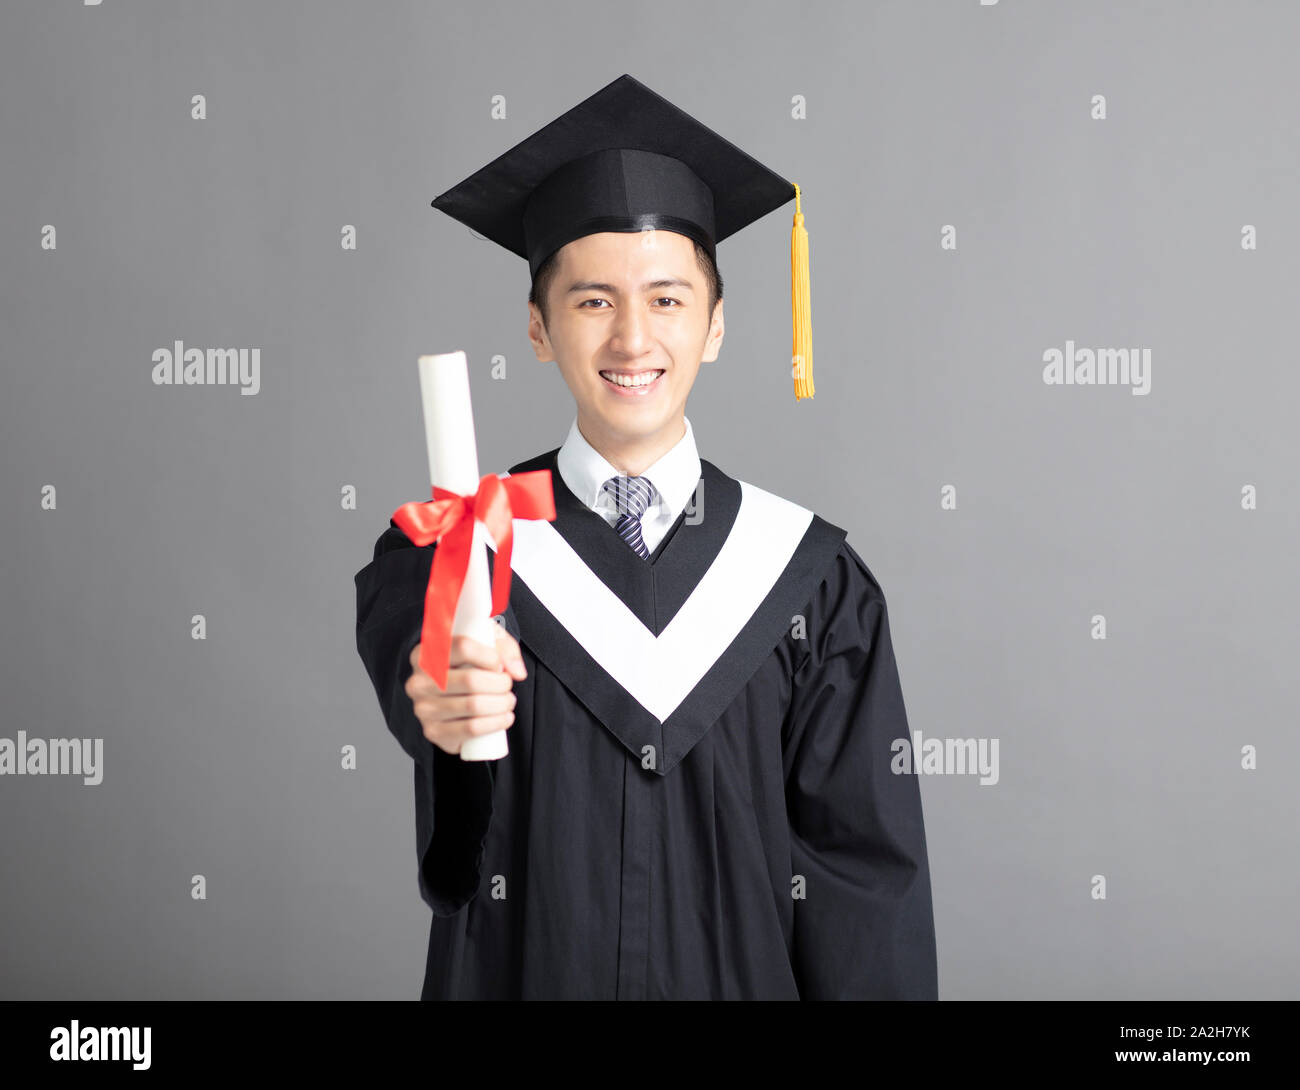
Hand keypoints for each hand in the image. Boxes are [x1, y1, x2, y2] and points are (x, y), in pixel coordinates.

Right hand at [405, 628, 526, 754]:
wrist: (450, 696)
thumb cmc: (467, 665)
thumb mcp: (484, 644)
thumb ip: (505, 649)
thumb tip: (516, 672)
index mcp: (425, 653)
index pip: (463, 647)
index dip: (490, 656)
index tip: (499, 664)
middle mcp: (419, 681)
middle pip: (471, 680)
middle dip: (501, 683)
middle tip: (507, 685)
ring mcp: (423, 708)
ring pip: (473, 705)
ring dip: (502, 704)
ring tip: (508, 700)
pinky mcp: (433, 731)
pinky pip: (471, 728)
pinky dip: (495, 723)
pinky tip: (505, 717)